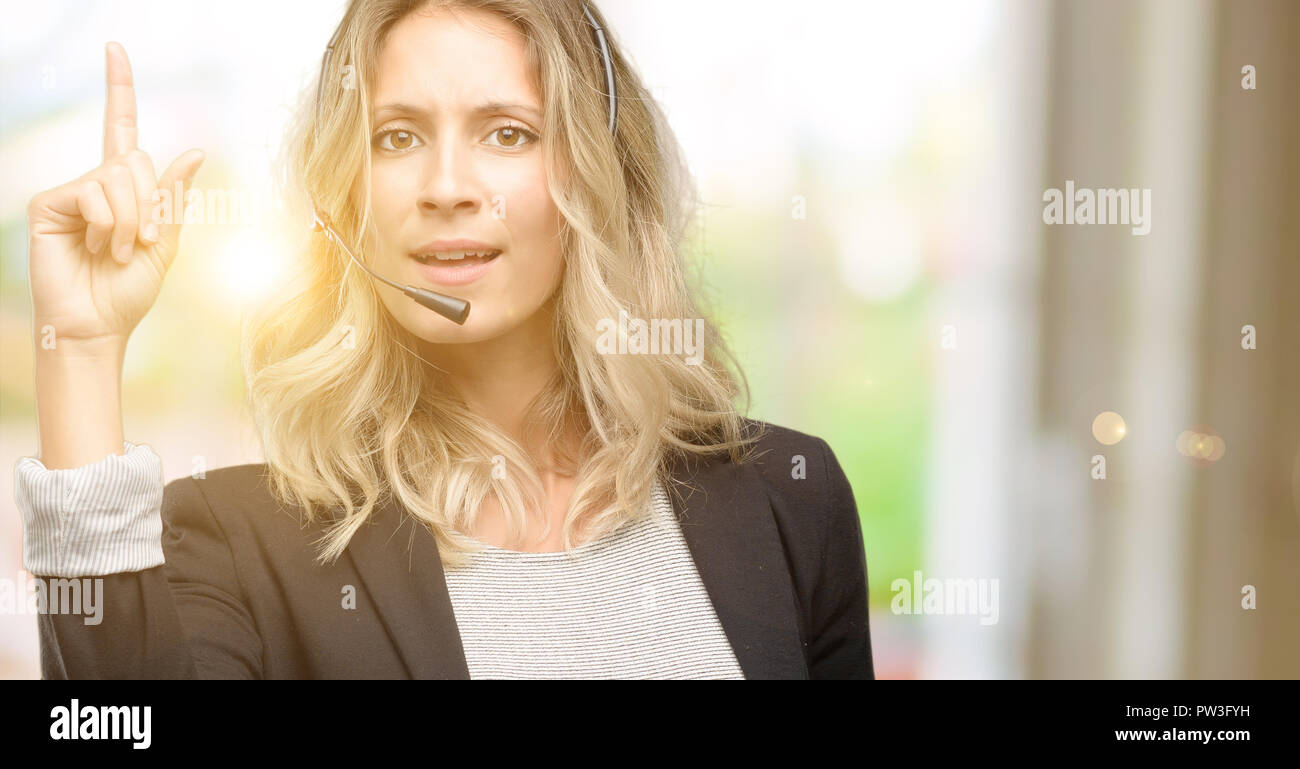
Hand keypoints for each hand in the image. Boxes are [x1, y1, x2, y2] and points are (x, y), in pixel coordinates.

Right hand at [26, 41, 204, 351]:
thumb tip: (193, 151)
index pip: (121, 128)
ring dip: (132, 219)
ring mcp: (70, 191)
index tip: (114, 47)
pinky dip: (109, 223)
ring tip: (118, 251)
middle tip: (142, 242)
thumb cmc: (129, 290)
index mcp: (125, 188)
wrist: (99, 324)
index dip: (118, 88)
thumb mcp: (165, 243)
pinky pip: (95, 191)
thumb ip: (173, 198)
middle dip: (150, 204)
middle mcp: (95, 182)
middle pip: (134, 158)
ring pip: (118, 175)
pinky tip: (99, 248)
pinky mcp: (48, 202)